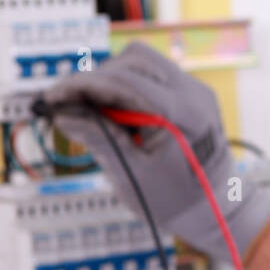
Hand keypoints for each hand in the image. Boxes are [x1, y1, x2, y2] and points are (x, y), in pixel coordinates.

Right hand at [42, 42, 269, 264]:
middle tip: (67, 104)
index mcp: (183, 115)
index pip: (124, 81)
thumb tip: (63, 115)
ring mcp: (195, 89)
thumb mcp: (133, 175)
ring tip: (91, 110)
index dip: (82, 85)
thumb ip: (100, 140)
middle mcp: (194, 93)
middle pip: (133, 61)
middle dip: (95, 79)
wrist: (217, 208)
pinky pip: (152, 73)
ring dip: (110, 79)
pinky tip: (114, 111)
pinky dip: (127, 84)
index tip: (52, 97)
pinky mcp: (191, 93)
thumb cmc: (176, 200)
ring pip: (141, 61)